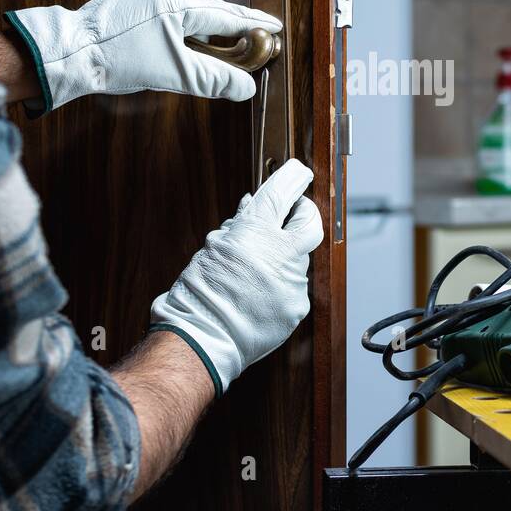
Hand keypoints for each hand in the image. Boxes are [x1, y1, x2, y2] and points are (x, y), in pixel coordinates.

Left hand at [5, 0, 280, 112]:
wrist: (69, 52)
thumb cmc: (115, 59)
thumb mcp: (174, 73)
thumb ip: (214, 78)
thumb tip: (246, 86)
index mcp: (175, 3)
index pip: (226, 16)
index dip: (252, 25)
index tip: (272, 26)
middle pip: (207, 11)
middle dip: (231, 26)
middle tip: (254, 34)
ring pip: (186, 14)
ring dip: (203, 32)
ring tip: (219, 49)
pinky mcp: (128, 3)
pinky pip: (166, 15)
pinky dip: (181, 30)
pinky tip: (183, 46)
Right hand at [149, 160, 322, 393]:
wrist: (204, 337)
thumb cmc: (200, 293)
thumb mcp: (213, 248)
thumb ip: (239, 226)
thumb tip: (251, 207)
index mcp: (254, 232)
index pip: (282, 193)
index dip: (293, 178)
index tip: (298, 172)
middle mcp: (279, 253)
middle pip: (310, 221)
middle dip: (305, 213)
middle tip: (294, 212)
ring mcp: (292, 281)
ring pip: (299, 258)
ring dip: (284, 257)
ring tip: (257, 271)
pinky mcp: (297, 305)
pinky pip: (295, 286)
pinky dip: (281, 285)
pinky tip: (260, 293)